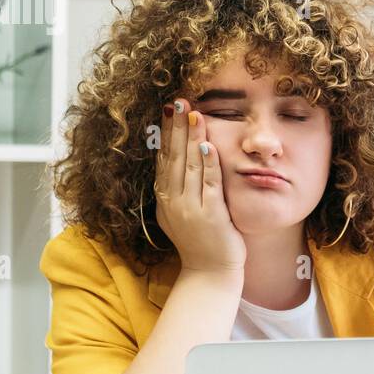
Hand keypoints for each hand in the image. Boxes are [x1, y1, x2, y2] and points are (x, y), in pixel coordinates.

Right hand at [153, 98, 246, 278]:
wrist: (210, 273)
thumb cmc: (201, 242)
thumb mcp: (181, 212)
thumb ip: (177, 188)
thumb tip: (174, 159)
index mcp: (164, 199)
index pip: (163, 158)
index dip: (165, 133)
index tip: (168, 109)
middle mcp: (172, 201)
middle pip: (173, 156)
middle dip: (176, 127)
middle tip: (178, 100)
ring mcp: (189, 209)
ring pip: (189, 166)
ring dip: (192, 138)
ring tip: (193, 113)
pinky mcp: (210, 215)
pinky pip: (209, 183)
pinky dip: (208, 164)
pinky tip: (209, 145)